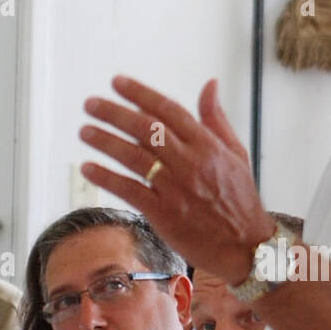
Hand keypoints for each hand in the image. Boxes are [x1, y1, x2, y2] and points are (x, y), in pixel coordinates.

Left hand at [79, 76, 273, 283]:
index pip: (168, 111)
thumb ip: (217, 118)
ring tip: (85, 131)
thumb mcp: (236, 153)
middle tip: (91, 104)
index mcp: (207, 145)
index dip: (140, 94)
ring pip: (134, 157)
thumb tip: (210, 84)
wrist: (246, 246)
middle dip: (114, 113)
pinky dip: (106, 177)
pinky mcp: (165, 214)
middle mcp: (190, 163)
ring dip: (105, 141)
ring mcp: (176, 188)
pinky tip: (88, 167)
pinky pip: (130, 190)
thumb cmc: (240, 199)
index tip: (117, 83)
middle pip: (146, 130)